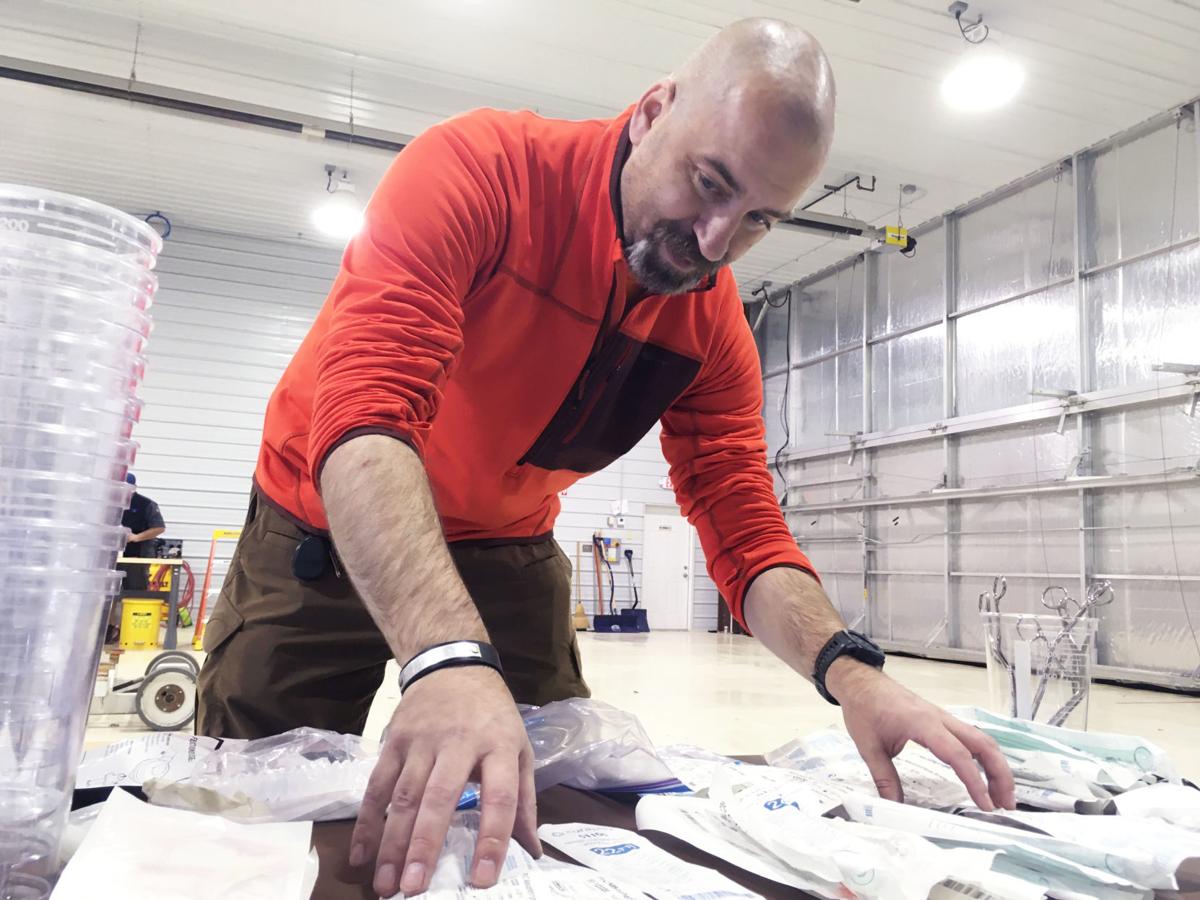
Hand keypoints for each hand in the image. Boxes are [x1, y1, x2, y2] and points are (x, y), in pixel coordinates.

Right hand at [350, 666, 539, 896]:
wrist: (453, 665)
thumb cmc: (492, 716)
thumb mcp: (519, 749)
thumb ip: (525, 802)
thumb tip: (532, 852)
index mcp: (499, 745)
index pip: (499, 797)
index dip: (491, 839)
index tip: (482, 879)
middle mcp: (459, 742)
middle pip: (440, 797)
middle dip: (425, 846)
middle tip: (414, 889)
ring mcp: (422, 740)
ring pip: (403, 796)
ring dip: (392, 843)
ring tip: (386, 884)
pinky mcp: (394, 739)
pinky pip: (377, 784)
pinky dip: (366, 821)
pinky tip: (362, 854)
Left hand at [828, 659, 1014, 810]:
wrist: (859, 681)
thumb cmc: (863, 708)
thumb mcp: (868, 746)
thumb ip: (883, 777)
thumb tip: (895, 806)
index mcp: (923, 723)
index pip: (958, 754)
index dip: (975, 781)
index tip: (985, 805)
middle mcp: (940, 718)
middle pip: (983, 744)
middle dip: (1000, 774)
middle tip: (1006, 804)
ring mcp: (943, 717)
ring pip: (982, 739)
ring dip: (996, 766)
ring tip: (1001, 796)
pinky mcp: (941, 720)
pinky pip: (971, 737)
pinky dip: (985, 756)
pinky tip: (985, 774)